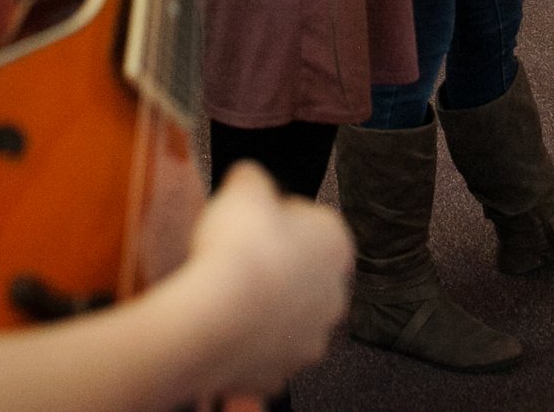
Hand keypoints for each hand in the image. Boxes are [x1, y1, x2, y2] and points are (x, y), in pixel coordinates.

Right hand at [178, 163, 351, 397]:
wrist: (217, 316)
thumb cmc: (239, 245)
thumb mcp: (243, 188)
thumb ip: (253, 178)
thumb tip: (250, 178)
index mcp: (337, 243)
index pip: (314, 222)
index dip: (279, 219)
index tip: (251, 221)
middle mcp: (335, 295)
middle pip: (306, 274)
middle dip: (279, 268)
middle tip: (238, 259)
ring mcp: (311, 340)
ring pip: (289, 319)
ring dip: (267, 309)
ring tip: (227, 296)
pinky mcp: (283, 374)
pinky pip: (265, 355)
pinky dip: (249, 345)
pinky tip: (223, 329)